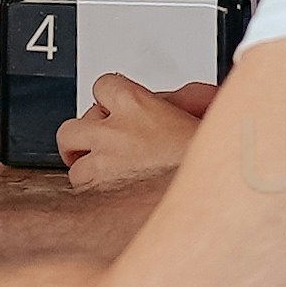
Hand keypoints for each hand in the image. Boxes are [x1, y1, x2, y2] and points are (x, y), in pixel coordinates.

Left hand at [59, 67, 218, 190]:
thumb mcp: (203, 117)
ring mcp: (103, 167)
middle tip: (98, 148)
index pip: (102, 86)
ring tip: (111, 180)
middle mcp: (113, 134)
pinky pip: (84, 197)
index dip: (108, 101)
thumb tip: (170, 100)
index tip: (114, 111)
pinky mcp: (102, 197)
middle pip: (71, 129)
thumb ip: (183, 101)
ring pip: (74, 168)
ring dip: (89, 173)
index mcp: (137, 105)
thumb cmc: (214, 163)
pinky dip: (97, 198)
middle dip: (81, 140)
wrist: (213, 198)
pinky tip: (117, 200)